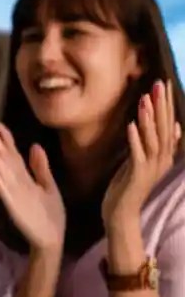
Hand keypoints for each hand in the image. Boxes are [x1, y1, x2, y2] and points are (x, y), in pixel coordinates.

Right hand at [0, 124, 64, 251]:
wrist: (52, 237)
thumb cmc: (50, 213)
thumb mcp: (48, 186)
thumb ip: (40, 167)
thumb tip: (34, 145)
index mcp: (25, 179)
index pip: (13, 156)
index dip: (7, 141)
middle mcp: (17, 185)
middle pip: (6, 163)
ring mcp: (15, 197)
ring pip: (4, 177)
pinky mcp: (16, 209)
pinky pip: (7, 196)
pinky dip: (0, 187)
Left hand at [102, 80, 181, 226]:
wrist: (121, 214)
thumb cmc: (129, 187)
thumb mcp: (144, 161)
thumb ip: (158, 144)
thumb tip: (175, 126)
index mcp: (164, 155)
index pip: (168, 124)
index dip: (166, 104)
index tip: (164, 83)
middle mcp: (162, 160)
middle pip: (164, 128)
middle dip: (161, 105)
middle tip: (158, 84)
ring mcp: (152, 168)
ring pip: (153, 139)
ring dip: (149, 118)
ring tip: (145, 99)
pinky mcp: (139, 175)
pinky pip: (138, 154)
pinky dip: (135, 139)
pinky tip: (130, 125)